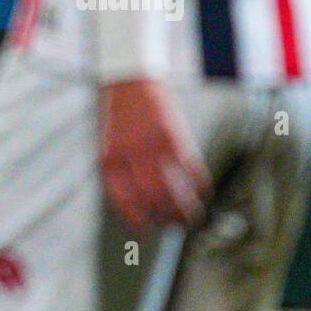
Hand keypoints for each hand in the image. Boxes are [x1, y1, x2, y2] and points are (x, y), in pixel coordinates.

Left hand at [99, 78, 210, 234]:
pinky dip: (199, 184)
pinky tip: (203, 192)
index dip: (135, 219)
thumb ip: (120, 169)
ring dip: (184, 207)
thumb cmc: (117, 114)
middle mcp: (130, 155)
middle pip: (151, 198)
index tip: (145, 232)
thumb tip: (138, 203)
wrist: (128, 78)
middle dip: (164, 217)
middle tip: (173, 226)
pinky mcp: (174, 135)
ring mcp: (153, 146)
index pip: (122, 200)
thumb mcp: (107, 143)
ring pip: (173, 188)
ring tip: (190, 218)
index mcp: (108, 159)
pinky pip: (191, 168)